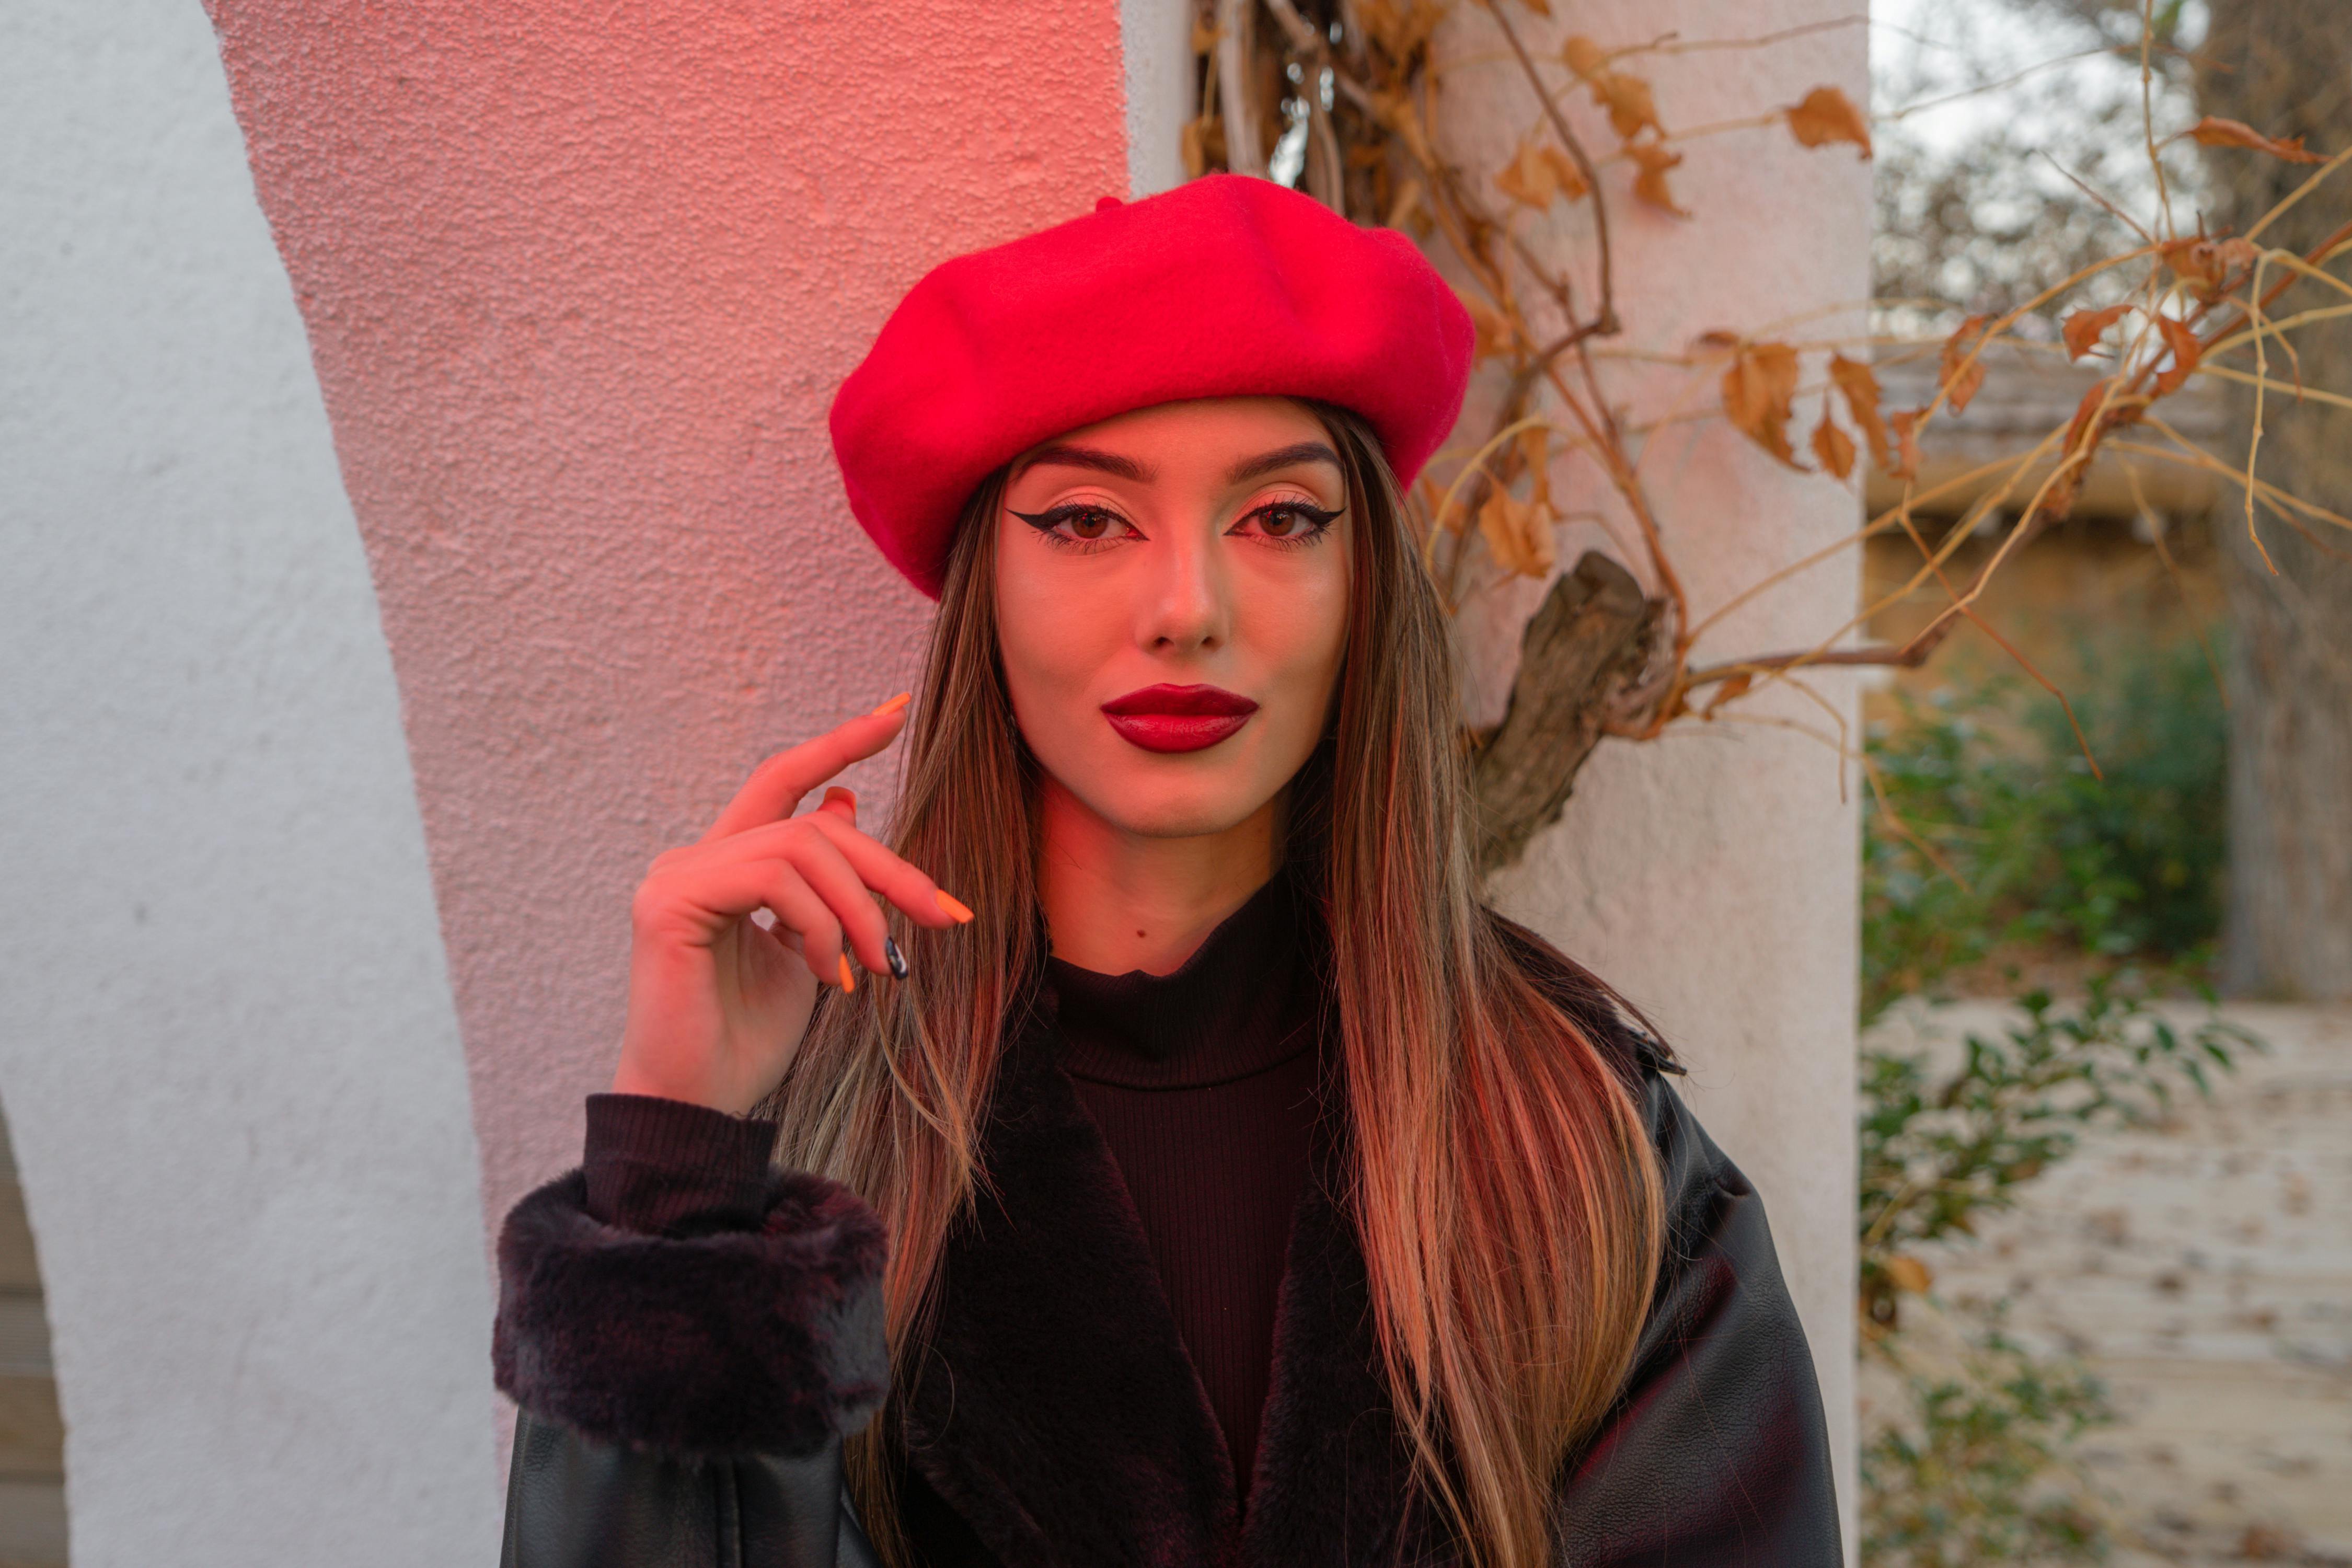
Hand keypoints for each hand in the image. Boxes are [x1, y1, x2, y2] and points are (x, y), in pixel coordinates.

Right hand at [610, 696, 968, 1114]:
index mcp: (725, 865)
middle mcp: (694, 859)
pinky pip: (772, 881)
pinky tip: (831, 974)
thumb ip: (824, 884)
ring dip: (860, 907)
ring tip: (876, 965)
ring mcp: (676, 877)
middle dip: (889, 867)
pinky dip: (819, 925)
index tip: (896, 711)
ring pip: (801, 847)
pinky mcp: (669, 903)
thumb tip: (846, 803)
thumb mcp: (810, 949)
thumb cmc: (749, 1039)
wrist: (701, 1104)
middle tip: (944, 913)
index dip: (838, 744)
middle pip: (813, 824)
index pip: (782, 781)